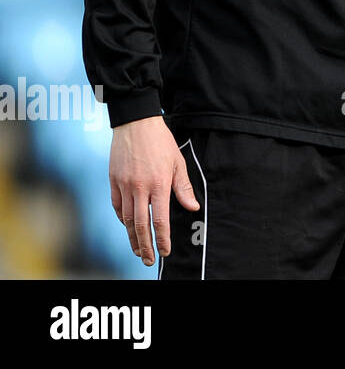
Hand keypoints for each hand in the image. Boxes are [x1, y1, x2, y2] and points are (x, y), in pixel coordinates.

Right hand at [108, 116, 199, 265]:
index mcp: (159, 184)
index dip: (162, 239)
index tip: (165, 252)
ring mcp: (124, 185)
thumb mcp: (178, 162)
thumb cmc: (161, 142)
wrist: (136, 124)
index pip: (160, 219)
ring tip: (137, 250)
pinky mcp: (113, 181)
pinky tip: (128, 226)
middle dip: (145, 245)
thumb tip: (192, 207)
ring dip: (132, 237)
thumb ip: (183, 187)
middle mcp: (139, 187)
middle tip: (148, 260)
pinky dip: (122, 219)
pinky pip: (117, 206)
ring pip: (126, 219)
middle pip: (140, 225)